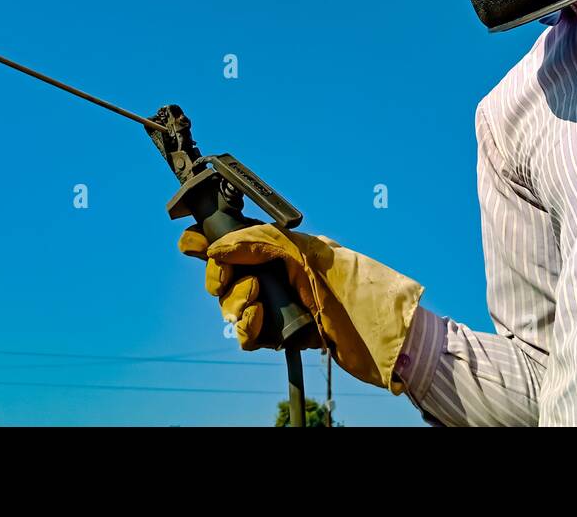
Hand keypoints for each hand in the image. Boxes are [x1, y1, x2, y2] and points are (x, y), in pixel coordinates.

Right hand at [178, 223, 423, 393]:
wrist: (386, 338)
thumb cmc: (358, 288)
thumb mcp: (309, 254)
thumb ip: (261, 242)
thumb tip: (215, 246)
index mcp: (287, 246)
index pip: (238, 236)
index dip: (211, 238)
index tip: (190, 243)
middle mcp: (280, 272)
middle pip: (228, 273)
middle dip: (222, 279)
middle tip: (235, 282)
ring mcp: (281, 304)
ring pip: (234, 305)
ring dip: (236, 307)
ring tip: (257, 308)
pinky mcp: (283, 334)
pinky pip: (248, 333)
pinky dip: (248, 330)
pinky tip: (262, 326)